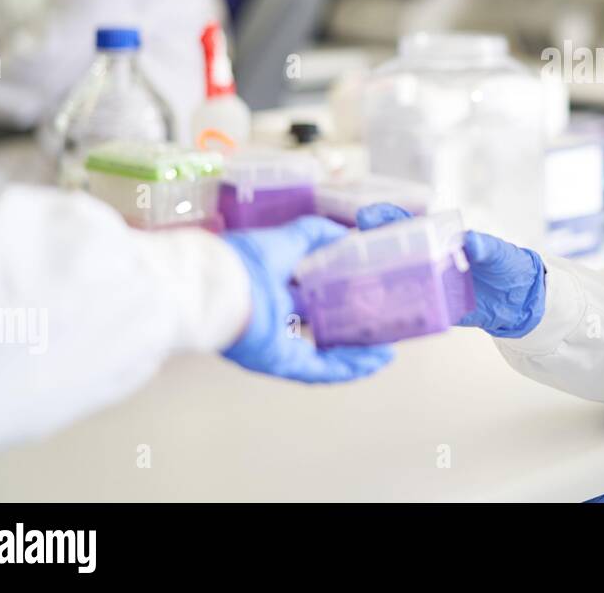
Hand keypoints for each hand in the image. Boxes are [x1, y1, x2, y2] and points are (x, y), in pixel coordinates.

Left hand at [221, 215, 394, 381]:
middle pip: (318, 330)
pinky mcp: (282, 362)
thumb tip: (346, 233)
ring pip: (324, 355)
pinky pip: (320, 370)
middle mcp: (275, 320)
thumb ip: (314, 234)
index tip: (364, 293)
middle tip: (380, 327)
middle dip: (349, 331)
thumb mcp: (286, 240)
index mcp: (272, 291)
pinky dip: (349, 368)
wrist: (217, 287)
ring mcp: (279, 345)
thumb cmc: (244, 261)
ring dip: (356, 356)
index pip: (308, 297)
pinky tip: (375, 363)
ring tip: (386, 352)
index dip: (336, 296)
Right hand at [356, 203, 546, 337]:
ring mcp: (428, 285)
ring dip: (373, 284)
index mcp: (440, 239)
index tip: (366, 215)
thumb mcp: (500, 253)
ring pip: (393, 282)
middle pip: (392, 253)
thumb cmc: (509, 265)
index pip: (407, 224)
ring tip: (349, 285)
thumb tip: (471, 241)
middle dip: (368, 251)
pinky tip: (373, 321)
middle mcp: (428, 260)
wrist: (520, 300)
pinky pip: (409, 312)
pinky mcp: (434, 309)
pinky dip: (393, 316)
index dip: (385, 218)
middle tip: (346, 250)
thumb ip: (486, 247)